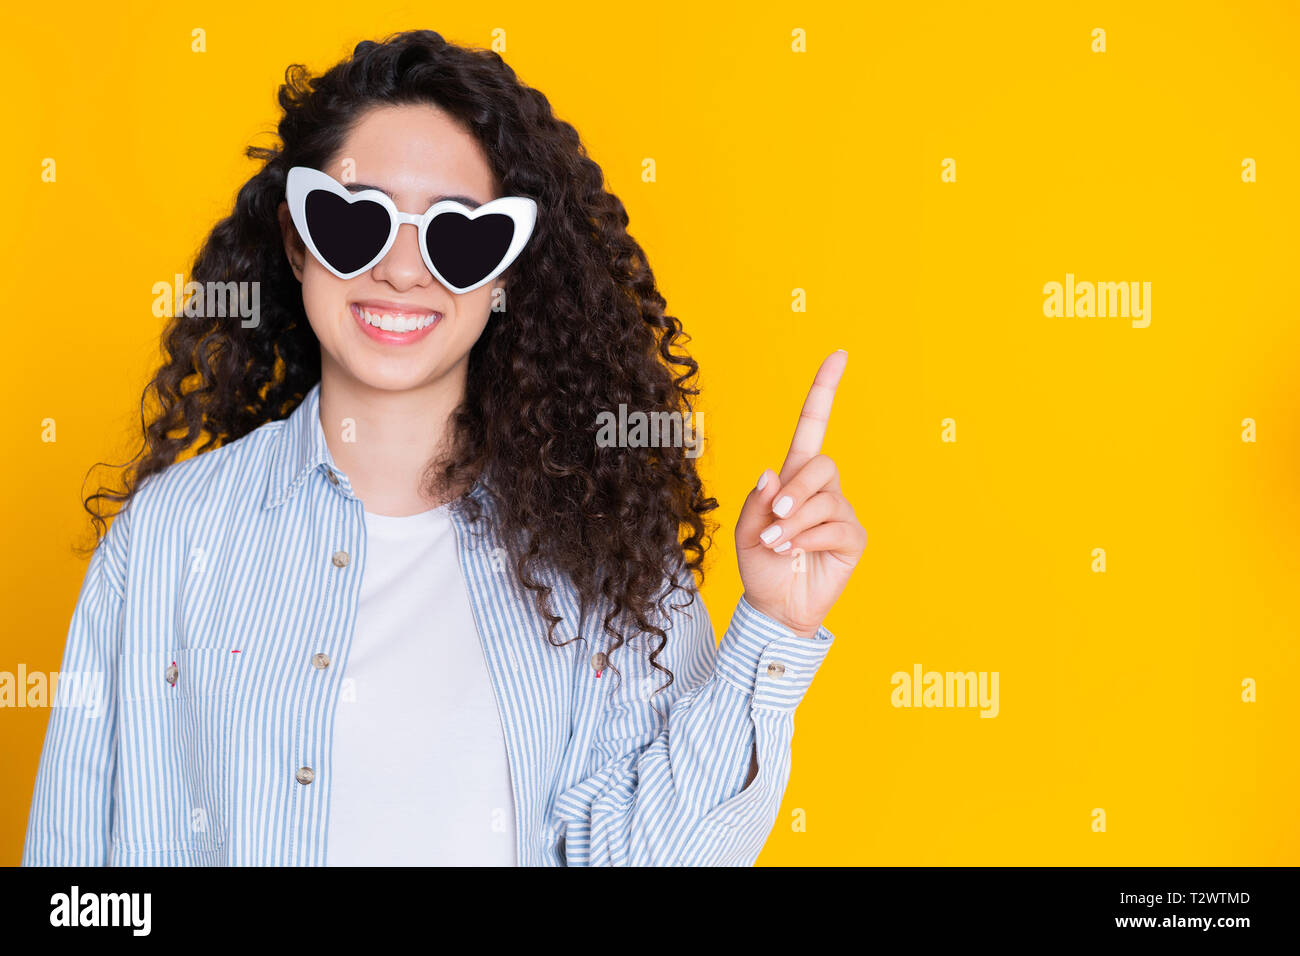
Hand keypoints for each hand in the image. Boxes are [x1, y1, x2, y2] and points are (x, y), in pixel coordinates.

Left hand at [735, 350, 864, 637]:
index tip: (839, 354)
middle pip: (821, 464)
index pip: (813, 425)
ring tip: (776, 544)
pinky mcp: (853, 539)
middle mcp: (822, 490)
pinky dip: (809, 539)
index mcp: (793, 477)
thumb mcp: (744, 530)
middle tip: (774, 520)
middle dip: (795, 490)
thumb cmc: (760, 566)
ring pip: (825, 499)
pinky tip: (795, 552)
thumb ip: (755, 500)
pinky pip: (836, 527)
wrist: (774, 607)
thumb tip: (772, 473)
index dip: (825, 390)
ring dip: (795, 522)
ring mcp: (841, 513)